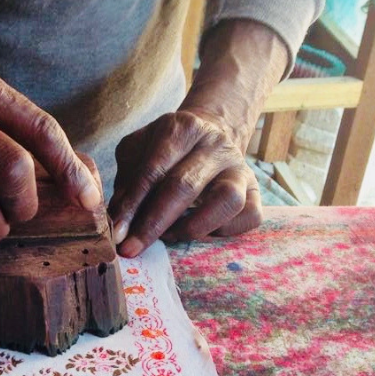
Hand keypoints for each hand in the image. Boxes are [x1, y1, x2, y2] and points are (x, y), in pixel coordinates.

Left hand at [109, 110, 261, 256]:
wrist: (208, 133)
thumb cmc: (163, 149)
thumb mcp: (138, 151)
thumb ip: (127, 181)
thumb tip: (118, 219)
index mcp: (182, 128)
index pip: (154, 170)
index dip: (133, 205)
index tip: (117, 234)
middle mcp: (215, 144)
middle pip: (185, 186)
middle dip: (154, 224)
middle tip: (133, 248)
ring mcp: (240, 166)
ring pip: (227, 200)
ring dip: (193, 227)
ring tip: (170, 237)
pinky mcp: (256, 189)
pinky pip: (250, 216)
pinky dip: (225, 231)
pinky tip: (202, 232)